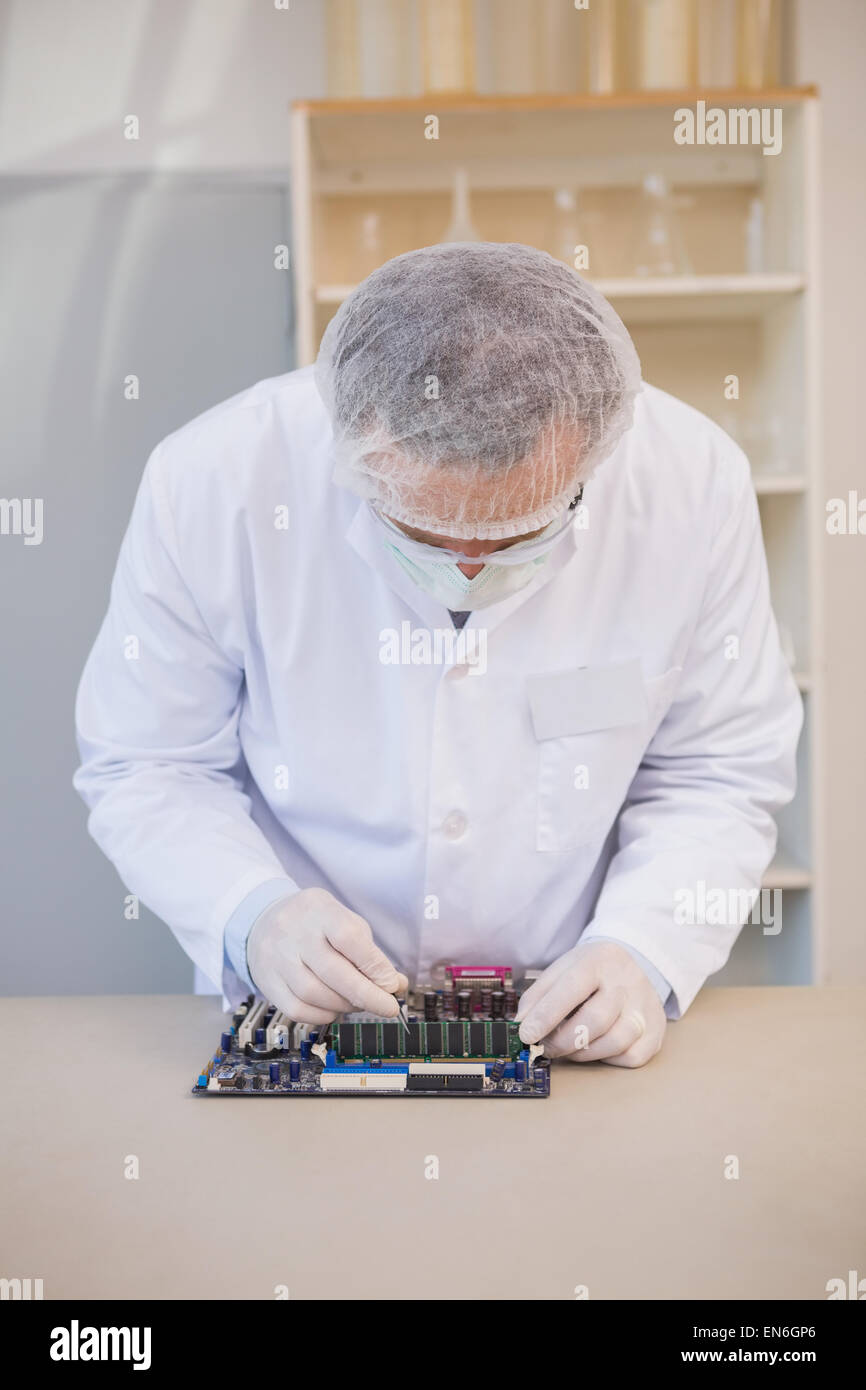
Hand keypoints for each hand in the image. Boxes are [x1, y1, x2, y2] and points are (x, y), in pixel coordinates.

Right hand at [246, 887, 408, 1023]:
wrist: (265, 921)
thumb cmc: (316, 923)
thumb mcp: (345, 922)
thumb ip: (370, 953)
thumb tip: (396, 986)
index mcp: (318, 909)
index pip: (348, 937)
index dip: (374, 965)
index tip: (392, 985)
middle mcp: (293, 932)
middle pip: (332, 971)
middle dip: (366, 995)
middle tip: (388, 1008)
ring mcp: (276, 957)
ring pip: (314, 994)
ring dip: (345, 1006)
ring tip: (359, 1003)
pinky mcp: (267, 981)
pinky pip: (297, 1009)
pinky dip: (322, 1016)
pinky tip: (334, 1010)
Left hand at [515, 941, 665, 1067]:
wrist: (633, 964)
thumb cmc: (591, 972)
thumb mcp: (562, 970)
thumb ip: (539, 995)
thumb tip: (521, 1025)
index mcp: (599, 961)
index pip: (571, 989)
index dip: (547, 1015)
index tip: (527, 1035)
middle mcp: (627, 981)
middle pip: (596, 1019)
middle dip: (563, 1041)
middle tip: (545, 1048)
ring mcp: (645, 1006)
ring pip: (616, 1041)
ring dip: (584, 1053)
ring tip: (569, 1049)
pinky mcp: (656, 1029)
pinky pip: (632, 1056)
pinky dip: (609, 1060)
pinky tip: (596, 1049)